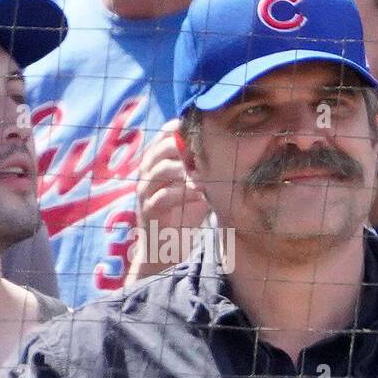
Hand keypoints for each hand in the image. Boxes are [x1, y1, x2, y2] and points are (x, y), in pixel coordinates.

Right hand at [128, 119, 208, 281]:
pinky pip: (162, 197)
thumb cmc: (184, 216)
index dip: (180, 129)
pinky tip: (200, 195)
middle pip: (160, 149)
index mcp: (157, 164)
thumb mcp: (197, 189)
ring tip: (206, 174)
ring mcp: (145, 193)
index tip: (203, 128)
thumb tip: (233, 152)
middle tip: (207, 152)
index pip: (162, 136)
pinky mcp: (148, 212)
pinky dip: (181, 194)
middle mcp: (147, 174)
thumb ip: (205, 171)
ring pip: (159, 170)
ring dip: (184, 170)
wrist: (166, 249)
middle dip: (183, 147)